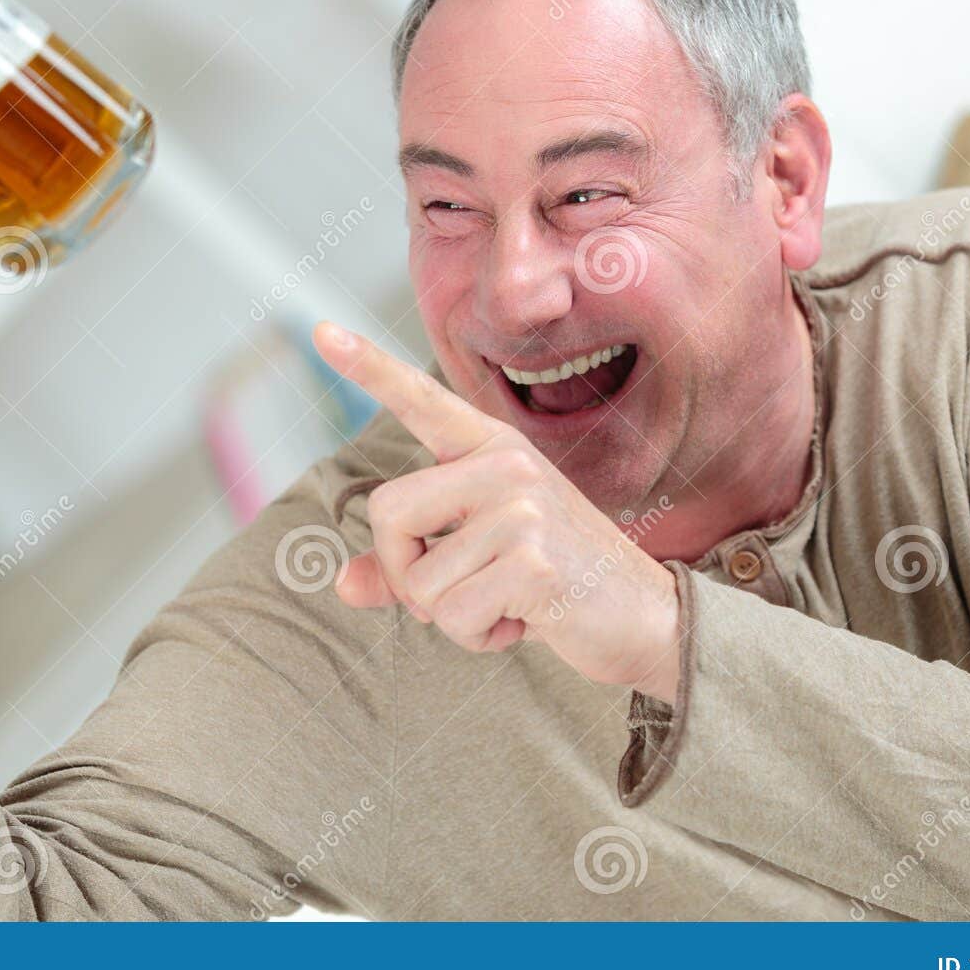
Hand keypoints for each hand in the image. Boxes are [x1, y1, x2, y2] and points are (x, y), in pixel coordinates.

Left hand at [312, 322, 681, 702]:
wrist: (648, 620)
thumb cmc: (555, 588)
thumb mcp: (478, 567)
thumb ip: (410, 569)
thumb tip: (343, 584)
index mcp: (492, 450)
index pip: (423, 400)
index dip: (369, 368)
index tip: (320, 332)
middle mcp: (505, 464)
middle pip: (386, 511)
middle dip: (404, 572)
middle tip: (456, 595)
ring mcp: (521, 507)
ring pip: (419, 580)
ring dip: (450, 617)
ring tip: (508, 605)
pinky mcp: (532, 560)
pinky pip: (453, 615)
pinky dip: (477, 637)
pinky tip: (524, 622)